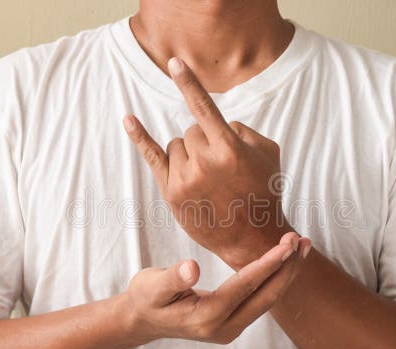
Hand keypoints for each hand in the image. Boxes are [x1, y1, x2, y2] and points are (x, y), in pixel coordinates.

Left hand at [123, 57, 293, 268]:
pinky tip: (128, 119)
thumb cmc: (263, 192)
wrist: (253, 239)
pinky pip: (152, 157)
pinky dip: (139, 137)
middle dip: (204, 142)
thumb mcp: (268, 154)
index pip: (203, 107)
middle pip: (191, 130)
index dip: (188, 83)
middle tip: (221, 169)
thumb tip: (216, 123)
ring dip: (189, 153)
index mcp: (230, 148)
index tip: (174, 62)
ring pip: (176, 145)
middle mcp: (204, 161)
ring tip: (209, 180)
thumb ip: (242, 130)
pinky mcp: (172, 193)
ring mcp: (185, 178)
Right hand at [123, 232, 309, 343]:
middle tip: (300, 240)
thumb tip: (191, 268)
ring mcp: (231, 327)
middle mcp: (224, 327)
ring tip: (301, 246)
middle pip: (265, 297)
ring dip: (286, 273)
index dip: (268, 265)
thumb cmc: (146, 299)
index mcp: (206, 318)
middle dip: (286, 268)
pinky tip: (285, 260)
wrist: (142, 320)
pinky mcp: (233, 321)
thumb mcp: (152, 286)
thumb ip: (172, 278)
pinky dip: (276, 278)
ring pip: (267, 299)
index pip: (245, 287)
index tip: (286, 245)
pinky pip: (261, 299)